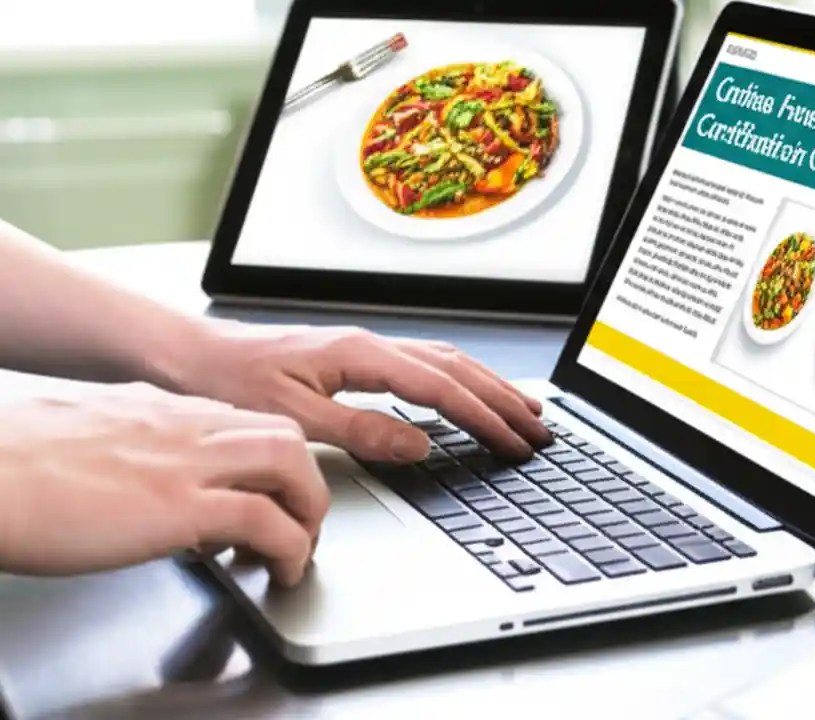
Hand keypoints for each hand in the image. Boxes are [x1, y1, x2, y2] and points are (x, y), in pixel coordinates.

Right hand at [0, 383, 328, 585]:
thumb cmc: (8, 465)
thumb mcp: (78, 437)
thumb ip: (123, 450)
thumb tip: (138, 485)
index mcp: (154, 409)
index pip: (238, 421)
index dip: (263, 460)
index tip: (263, 492)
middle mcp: (180, 425)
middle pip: (281, 432)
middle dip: (305, 479)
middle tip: (299, 520)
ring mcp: (184, 461)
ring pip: (290, 462)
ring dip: (309, 509)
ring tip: (301, 548)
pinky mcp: (178, 506)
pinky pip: (265, 520)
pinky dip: (289, 546)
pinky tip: (281, 569)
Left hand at [163, 321, 550, 463]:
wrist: (190, 357)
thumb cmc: (227, 382)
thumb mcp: (295, 418)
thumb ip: (362, 432)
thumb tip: (420, 443)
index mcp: (360, 355)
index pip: (440, 388)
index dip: (483, 417)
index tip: (512, 441)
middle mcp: (369, 344)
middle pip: (456, 369)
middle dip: (502, 400)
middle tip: (538, 431)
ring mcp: (366, 348)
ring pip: (446, 362)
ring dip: (488, 388)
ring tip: (523, 411)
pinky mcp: (358, 357)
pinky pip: (426, 364)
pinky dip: (460, 381)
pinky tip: (468, 396)